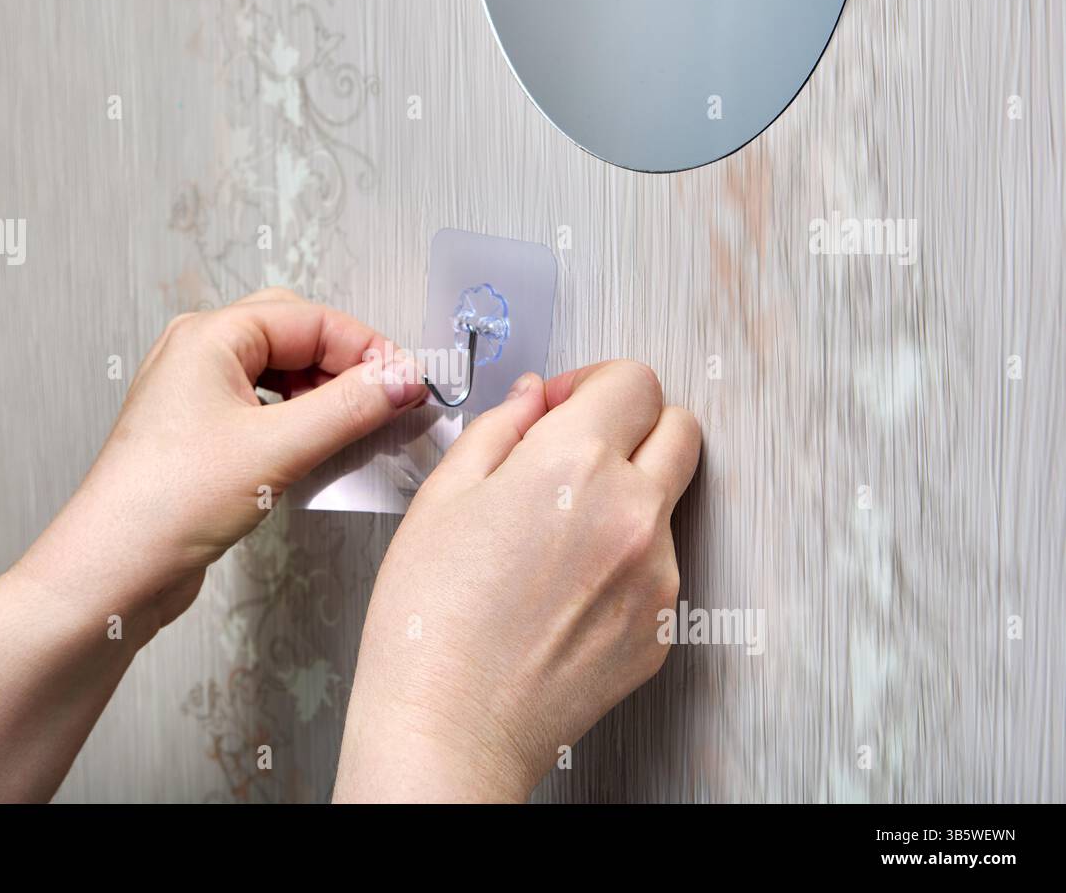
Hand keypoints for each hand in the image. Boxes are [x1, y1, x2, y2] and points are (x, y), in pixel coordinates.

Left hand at [20, 288, 425, 636]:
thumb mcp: (279, 448)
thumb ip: (351, 407)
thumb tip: (402, 378)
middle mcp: (198, 355)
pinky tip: (318, 451)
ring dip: (324, 396)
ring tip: (356, 428)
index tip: (407, 383)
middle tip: (386, 400)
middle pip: (296, 337)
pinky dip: (300, 422)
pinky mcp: (201, 434)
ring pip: (281, 374)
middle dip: (346, 367)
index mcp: (209, 337)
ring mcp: (196, 395)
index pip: (312, 319)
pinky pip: (265, 409)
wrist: (113, 570)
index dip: (368, 348)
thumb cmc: (167, 504)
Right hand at [333, 360, 699, 801]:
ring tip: (555, 537)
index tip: (563, 406)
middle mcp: (634, 514)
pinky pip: (660, 566)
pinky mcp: (662, 628)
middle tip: (580, 449)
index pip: (634, 381)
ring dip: (629, 494)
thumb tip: (533, 399)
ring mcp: (658, 576)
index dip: (593, 383)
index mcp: (576, 465)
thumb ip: (499, 429)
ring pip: (670, 499)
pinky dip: (626, 559)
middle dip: (633, 424)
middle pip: (679, 428)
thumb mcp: (442, 497)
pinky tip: (565, 587)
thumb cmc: (430, 622)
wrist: (450, 728)